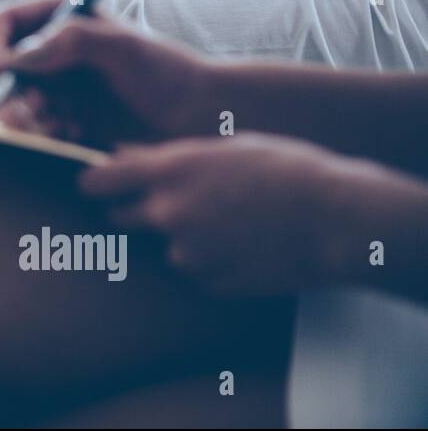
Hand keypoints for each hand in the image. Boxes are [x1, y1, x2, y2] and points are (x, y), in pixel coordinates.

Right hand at [0, 0, 217, 144]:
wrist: (197, 117)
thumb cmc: (168, 73)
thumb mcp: (122, 48)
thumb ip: (70, 41)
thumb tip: (17, 58)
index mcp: (61, 17)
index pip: (2, 21)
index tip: (2, 72)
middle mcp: (51, 48)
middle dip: (10, 92)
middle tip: (37, 112)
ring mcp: (55, 83)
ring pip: (10, 101)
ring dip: (26, 117)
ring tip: (61, 126)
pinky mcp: (62, 115)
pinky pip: (31, 127)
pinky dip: (44, 133)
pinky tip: (76, 134)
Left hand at [79, 134, 347, 295]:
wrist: (337, 218)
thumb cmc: (286, 168)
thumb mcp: (224, 146)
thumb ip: (168, 156)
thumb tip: (122, 155)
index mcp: (168, 170)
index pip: (95, 181)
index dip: (94, 183)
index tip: (98, 185)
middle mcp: (167, 213)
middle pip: (118, 218)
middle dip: (134, 212)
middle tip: (167, 204)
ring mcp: (188, 253)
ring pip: (166, 247)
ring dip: (182, 239)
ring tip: (229, 225)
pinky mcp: (211, 284)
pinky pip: (198, 272)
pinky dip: (212, 263)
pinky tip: (245, 248)